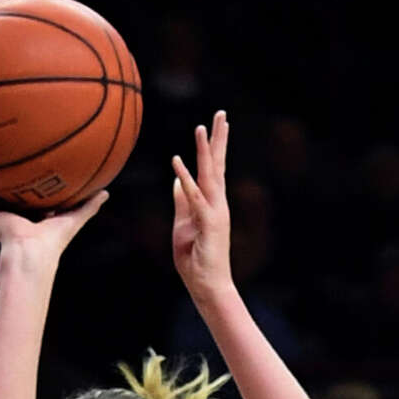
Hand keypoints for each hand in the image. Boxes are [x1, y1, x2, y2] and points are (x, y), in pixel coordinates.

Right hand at [0, 174, 107, 262]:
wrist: (33, 252)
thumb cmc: (54, 240)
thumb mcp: (74, 217)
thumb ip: (90, 205)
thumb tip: (107, 192)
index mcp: (31, 213)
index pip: (28, 194)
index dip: (27, 181)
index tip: (26, 165)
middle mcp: (13, 212)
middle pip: (3, 191)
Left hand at [171, 111, 232, 301]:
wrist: (207, 285)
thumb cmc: (196, 258)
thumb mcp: (183, 224)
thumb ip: (182, 201)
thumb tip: (177, 179)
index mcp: (211, 203)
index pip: (213, 169)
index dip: (213, 146)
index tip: (215, 124)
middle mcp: (217, 203)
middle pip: (218, 165)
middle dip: (218, 139)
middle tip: (221, 113)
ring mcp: (215, 212)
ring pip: (209, 176)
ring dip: (204, 151)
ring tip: (202, 127)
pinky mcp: (208, 224)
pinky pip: (194, 198)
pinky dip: (185, 179)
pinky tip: (177, 162)